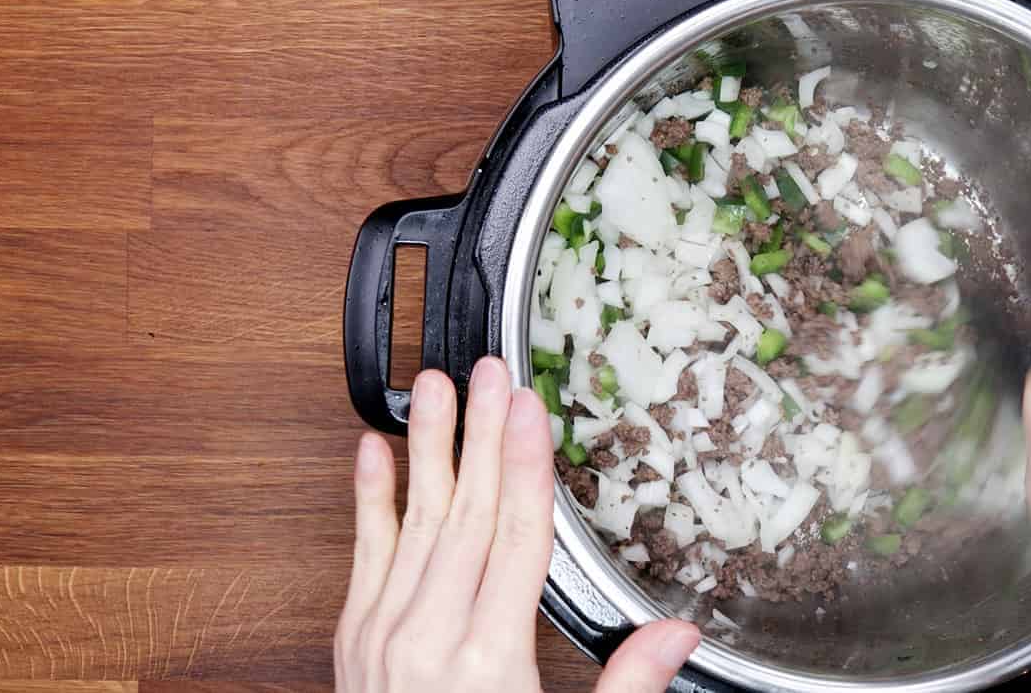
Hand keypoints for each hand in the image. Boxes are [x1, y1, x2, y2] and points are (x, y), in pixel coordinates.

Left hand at [335, 358, 700, 692]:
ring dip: (426, 447)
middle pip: (467, 514)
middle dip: (481, 434)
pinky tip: (372, 451)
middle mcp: (428, 642)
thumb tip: (678, 635)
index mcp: (488, 666)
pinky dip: (369, 500)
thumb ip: (624, 690)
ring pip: (414, 521)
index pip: (515, 539)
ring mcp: (382, 638)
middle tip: (490, 370)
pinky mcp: (353, 641)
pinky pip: (363, 555)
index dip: (526, 465)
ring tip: (431, 386)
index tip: (529, 407)